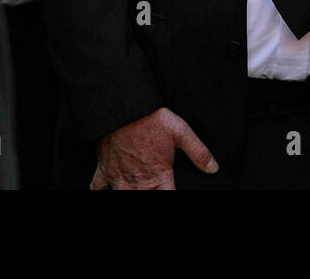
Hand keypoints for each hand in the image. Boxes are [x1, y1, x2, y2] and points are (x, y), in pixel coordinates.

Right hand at [90, 106, 218, 189]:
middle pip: (143, 199)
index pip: (167, 197)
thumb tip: (213, 167)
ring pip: (121, 197)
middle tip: (152, 188)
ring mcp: (119, 177)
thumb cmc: (151, 119)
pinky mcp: (103, 170)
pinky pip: (97, 189)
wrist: (123, 109)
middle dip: (149, 197)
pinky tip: (108, 190)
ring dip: (127, 195)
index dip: (171, 198)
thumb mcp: (181, 132)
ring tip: (135, 189)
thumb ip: (199, 152)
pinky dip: (101, 191)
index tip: (171, 192)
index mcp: (159, 174)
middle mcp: (138, 180)